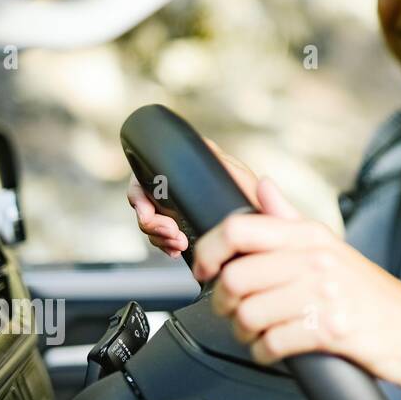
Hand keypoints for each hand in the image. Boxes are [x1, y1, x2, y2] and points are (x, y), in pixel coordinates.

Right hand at [126, 137, 259, 257]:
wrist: (261, 225)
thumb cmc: (252, 194)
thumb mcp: (237, 177)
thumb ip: (220, 164)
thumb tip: (205, 149)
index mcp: (181, 171)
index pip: (142, 179)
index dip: (139, 197)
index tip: (147, 212)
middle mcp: (172, 187)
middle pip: (141, 206)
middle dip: (152, 224)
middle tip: (172, 234)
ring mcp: (174, 210)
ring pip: (150, 225)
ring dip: (160, 238)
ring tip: (179, 244)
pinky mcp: (179, 229)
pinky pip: (162, 239)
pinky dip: (167, 246)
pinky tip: (178, 250)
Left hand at [198, 179, 400, 384]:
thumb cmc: (369, 294)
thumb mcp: (331, 247)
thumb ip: (289, 219)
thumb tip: (261, 186)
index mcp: (310, 236)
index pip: (238, 229)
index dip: (208, 251)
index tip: (204, 269)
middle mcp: (316, 260)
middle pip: (235, 278)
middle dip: (223, 303)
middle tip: (232, 310)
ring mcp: (323, 294)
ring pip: (247, 315)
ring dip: (242, 333)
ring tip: (256, 332)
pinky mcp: (329, 330)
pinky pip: (270, 345)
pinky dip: (264, 353)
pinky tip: (275, 348)